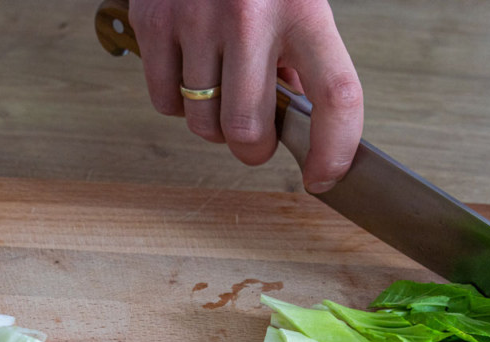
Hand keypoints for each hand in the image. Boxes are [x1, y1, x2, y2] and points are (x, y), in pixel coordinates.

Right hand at [130, 0, 363, 193]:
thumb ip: (303, 65)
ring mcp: (195, 17)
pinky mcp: (153, 19)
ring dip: (215, 127)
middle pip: (248, 131)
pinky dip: (178, 104)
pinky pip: (164, 101)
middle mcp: (250, 14)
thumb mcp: (301, 5)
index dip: (334, 150)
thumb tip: (297, 128)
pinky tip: (193, 74)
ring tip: (223, 93)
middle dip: (254, 150)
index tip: (323, 177)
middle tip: (257, 139)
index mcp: (304, 9)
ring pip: (202, 124)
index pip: (336, 97)